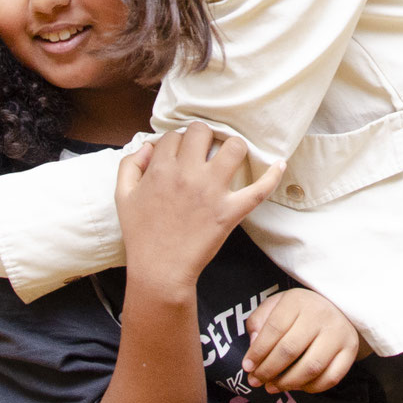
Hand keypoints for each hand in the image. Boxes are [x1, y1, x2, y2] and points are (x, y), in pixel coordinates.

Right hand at [115, 125, 281, 295]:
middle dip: (203, 136)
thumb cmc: (140, 234)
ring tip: (231, 155)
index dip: (177, 142)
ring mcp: (212, 192)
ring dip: (233, 147)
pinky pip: (258, 189)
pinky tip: (279, 164)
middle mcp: (188, 175)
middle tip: (204, 150)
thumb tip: (148, 147)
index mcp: (161, 170)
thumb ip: (130, 165)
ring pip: (234, 148)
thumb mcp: (123, 196)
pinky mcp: (230, 211)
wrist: (159, 270)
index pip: (174, 136)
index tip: (180, 153)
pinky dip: (272, 175)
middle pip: (203, 131)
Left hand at [240, 289, 361, 392]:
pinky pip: (330, 378)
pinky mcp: (350, 350)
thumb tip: (254, 344)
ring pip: (311, 367)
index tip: (247, 367)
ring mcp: (338, 333)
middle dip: (268, 370)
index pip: (274, 329)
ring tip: (272, 387)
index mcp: (298, 301)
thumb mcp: (275, 305)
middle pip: (290, 350)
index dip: (258, 352)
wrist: (336, 306)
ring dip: (288, 383)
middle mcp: (321, 315)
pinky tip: (297, 386)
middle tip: (256, 381)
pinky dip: (311, 388)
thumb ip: (259, 321)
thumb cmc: (299, 310)